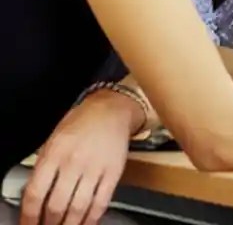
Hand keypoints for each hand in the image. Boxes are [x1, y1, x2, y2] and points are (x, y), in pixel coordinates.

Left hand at [21, 90, 139, 224]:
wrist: (112, 109)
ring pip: (79, 208)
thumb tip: (36, 196)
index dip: (29, 215)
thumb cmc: (81, 122)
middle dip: (49, 224)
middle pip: (56, 205)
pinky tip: (86, 224)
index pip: (35, 193)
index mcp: (54, 153)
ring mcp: (95, 169)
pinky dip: (92, 218)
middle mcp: (74, 162)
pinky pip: (101, 202)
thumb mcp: (53, 139)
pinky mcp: (114, 173)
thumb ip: (44, 166)